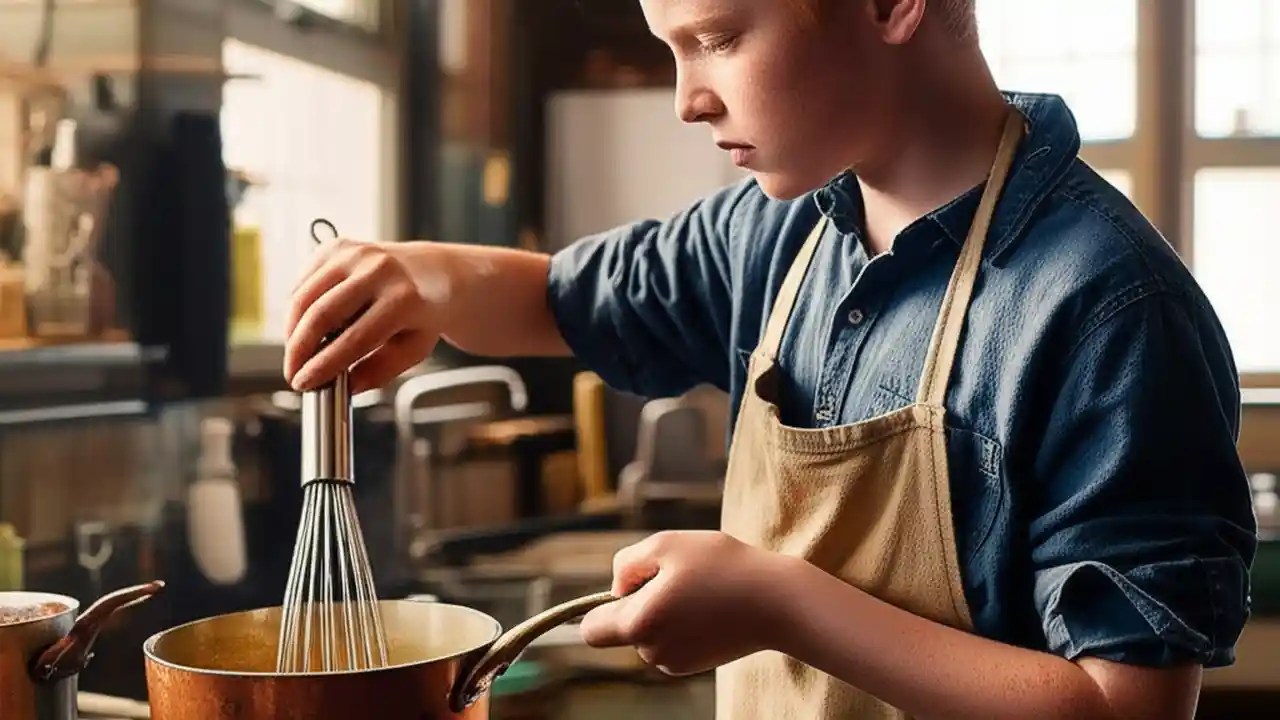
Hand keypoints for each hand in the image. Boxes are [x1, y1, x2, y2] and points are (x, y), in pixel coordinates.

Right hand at [284, 238, 444, 392]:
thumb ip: (380, 370)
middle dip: (299, 349)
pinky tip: (303, 327)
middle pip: (322, 314)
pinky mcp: (337, 246)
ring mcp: (356, 253)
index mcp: (404, 299)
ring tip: (296, 354)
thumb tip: (347, 385)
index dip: (324, 364)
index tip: (304, 383)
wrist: (430, 273)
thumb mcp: (413, 349)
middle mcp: (379, 270)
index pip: (355, 339)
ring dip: (292, 330)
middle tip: (291, 373)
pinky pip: (303, 282)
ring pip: (305, 296)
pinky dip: (296, 309)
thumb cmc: (420, 315)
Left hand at [580, 531, 795, 676]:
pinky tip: (710, 606)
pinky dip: (683, 623)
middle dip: (640, 602)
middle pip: (624, 628)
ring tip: (699, 589)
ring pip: (650, 633)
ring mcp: (674, 663)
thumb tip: (617, 587)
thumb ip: (626, 563)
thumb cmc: (721, 567)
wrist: (777, 602)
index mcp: (639, 624)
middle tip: (677, 577)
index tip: (624, 588)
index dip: (598, 607)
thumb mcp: (666, 544)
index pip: (591, 629)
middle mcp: (652, 652)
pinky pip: (672, 640)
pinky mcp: (695, 665)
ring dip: (664, 610)